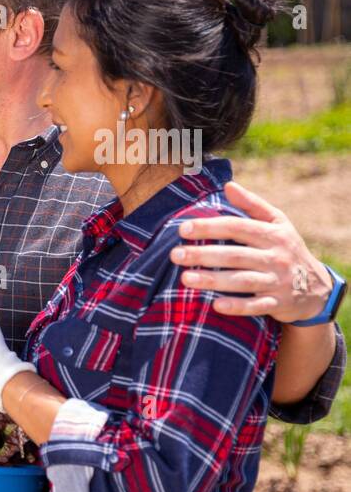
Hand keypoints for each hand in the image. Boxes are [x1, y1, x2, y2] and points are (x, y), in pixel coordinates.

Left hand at [171, 181, 331, 322]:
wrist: (317, 287)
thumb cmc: (286, 249)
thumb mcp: (277, 223)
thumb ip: (252, 205)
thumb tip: (228, 185)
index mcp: (273, 234)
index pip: (237, 227)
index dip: (210, 227)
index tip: (183, 229)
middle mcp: (276, 257)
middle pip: (235, 255)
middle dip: (204, 254)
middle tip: (175, 255)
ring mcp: (277, 281)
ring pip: (243, 280)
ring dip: (213, 280)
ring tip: (184, 279)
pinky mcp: (278, 303)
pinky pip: (256, 306)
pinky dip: (238, 306)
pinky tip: (216, 305)